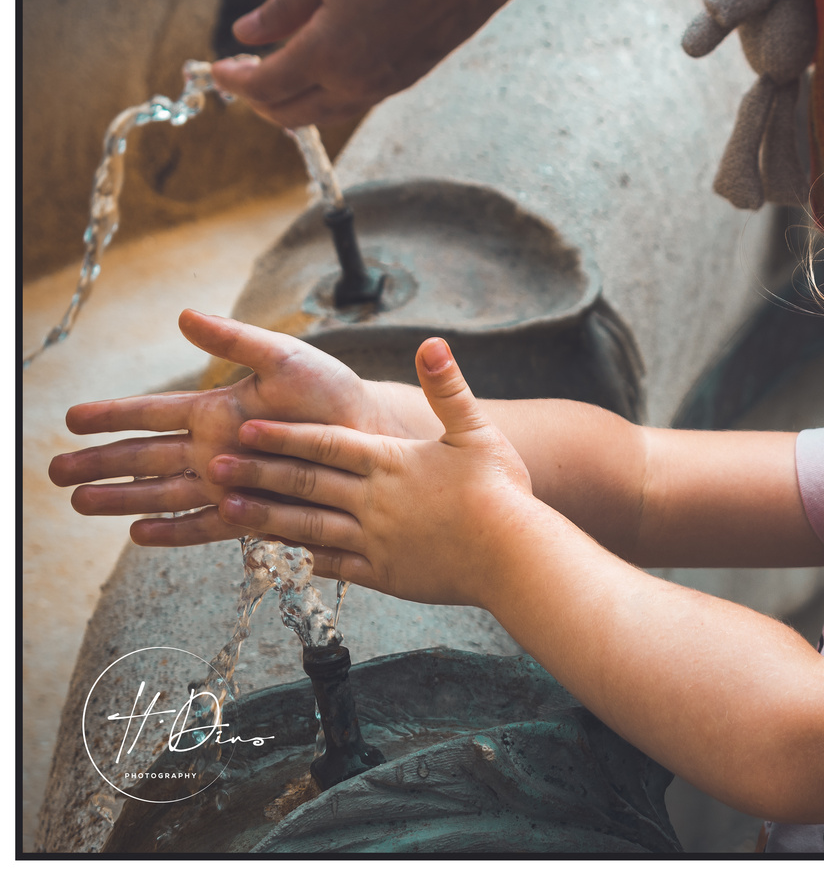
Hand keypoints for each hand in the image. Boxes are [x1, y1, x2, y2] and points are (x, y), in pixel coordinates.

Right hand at [49, 310, 429, 546]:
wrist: (372, 436)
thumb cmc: (333, 394)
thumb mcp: (283, 358)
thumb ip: (234, 339)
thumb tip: (184, 314)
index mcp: (216, 409)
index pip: (151, 412)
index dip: (111, 415)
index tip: (71, 418)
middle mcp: (214, 448)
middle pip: (144, 457)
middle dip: (100, 464)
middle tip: (56, 473)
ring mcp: (229, 481)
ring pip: (162, 493)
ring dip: (122, 499)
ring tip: (81, 504)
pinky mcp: (251, 511)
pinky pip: (204, 525)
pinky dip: (173, 531)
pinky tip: (139, 536)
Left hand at [207, 337, 538, 607]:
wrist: (515, 556)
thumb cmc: (502, 491)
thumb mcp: (476, 430)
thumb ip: (449, 387)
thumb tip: (432, 343)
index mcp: (391, 462)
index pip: (326, 443)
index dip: (285, 434)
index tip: (248, 427)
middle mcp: (374, 500)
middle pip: (304, 482)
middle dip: (257, 472)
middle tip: (215, 464)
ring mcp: (375, 540)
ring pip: (305, 525)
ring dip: (263, 515)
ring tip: (226, 509)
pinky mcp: (383, 573)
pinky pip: (330, 565)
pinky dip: (297, 559)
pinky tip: (274, 555)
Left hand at [210, 0, 499, 126]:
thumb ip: (282, 6)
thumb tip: (246, 33)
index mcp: (326, 52)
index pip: (264, 85)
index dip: (234, 81)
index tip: (216, 68)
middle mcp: (354, 81)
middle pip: (290, 113)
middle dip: (257, 101)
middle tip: (241, 77)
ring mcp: (383, 85)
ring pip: (324, 113)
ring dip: (292, 102)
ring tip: (277, 76)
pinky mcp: (405, 80)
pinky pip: (353, 101)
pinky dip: (326, 95)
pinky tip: (323, 69)